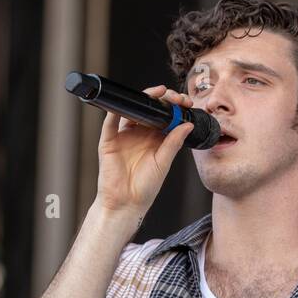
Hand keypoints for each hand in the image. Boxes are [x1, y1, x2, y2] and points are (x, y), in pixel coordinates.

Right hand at [94, 84, 196, 221]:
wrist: (126, 203)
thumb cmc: (145, 188)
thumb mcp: (164, 162)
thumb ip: (173, 142)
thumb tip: (187, 124)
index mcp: (154, 139)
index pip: (165, 116)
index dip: (175, 107)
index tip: (186, 102)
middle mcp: (139, 134)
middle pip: (150, 109)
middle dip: (163, 99)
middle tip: (174, 97)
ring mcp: (123, 136)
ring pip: (132, 110)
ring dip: (144, 99)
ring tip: (158, 93)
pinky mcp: (109, 141)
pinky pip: (110, 122)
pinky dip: (116, 110)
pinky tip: (127, 103)